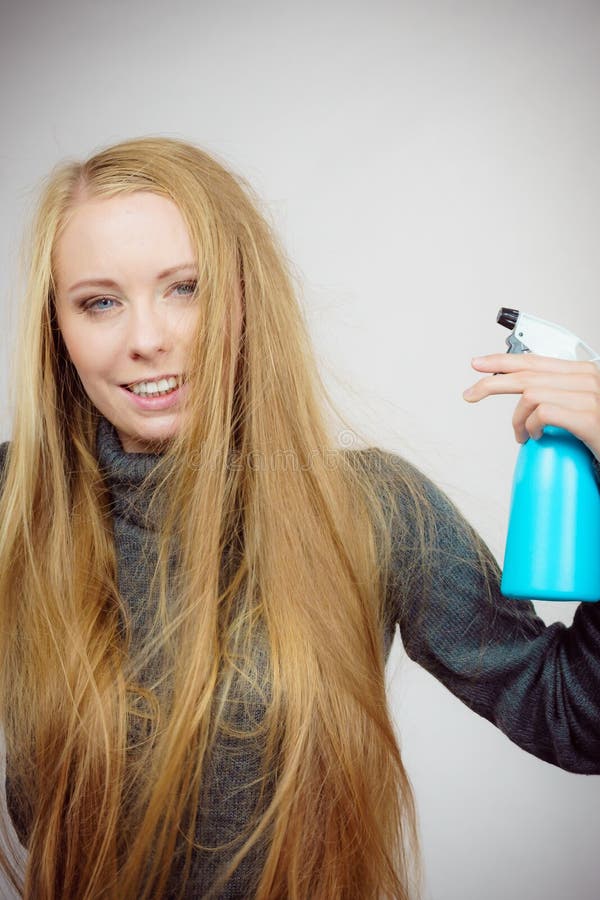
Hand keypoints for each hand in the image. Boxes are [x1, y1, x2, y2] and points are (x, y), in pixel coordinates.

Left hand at [462, 353, 599, 462]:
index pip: (535, 360)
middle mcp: (588, 379)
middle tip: (470, 394)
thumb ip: (557, 396)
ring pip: (531, 395)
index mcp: (583, 372)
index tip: (478, 365)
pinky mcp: (590, 417)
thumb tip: (525, 397)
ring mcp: (590, 397)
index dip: (503, 361)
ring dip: (516, 419)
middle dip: (492, 383)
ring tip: (520, 435)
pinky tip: (534, 437)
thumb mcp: (579, 409)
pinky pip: (543, 413)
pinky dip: (531, 426)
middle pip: (527, 374)